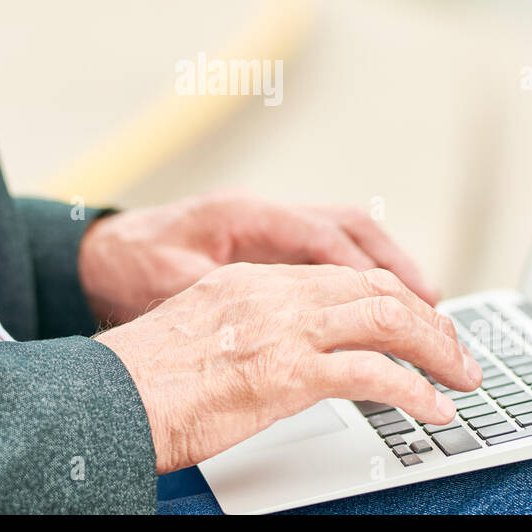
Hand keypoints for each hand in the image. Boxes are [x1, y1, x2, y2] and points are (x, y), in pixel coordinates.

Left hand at [78, 192, 435, 324]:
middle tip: (434, 305)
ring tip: (426, 306)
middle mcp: (263, 215)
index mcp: (242, 216)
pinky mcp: (266, 246)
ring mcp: (267, 227)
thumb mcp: (165, 282)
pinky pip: (328, 253)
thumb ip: (214, 292)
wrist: (98, 254)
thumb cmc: (128, 266)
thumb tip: (261, 317)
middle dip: (395, 263)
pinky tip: (381, 306)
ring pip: (345, 234)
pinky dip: (361, 274)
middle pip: (348, 226)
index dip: (367, 269)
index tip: (405, 300)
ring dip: (386, 266)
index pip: (321, 235)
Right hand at [96, 263, 481, 472]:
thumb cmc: (140, 380)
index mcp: (252, 281)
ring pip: (388, 321)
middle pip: (376, 291)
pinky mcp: (288, 372)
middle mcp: (274, 294)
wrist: (106, 397)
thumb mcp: (199, 334)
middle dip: (430, 322)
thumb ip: (246, 331)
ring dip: (437, 351)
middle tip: (458, 354)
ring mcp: (284, 329)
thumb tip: (278, 357)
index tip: (419, 323)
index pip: (343, 277)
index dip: (393, 300)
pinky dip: (416, 391)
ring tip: (462, 379)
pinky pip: (374, 374)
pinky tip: (434, 409)